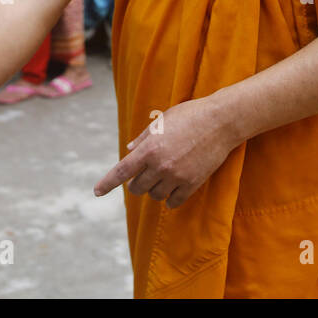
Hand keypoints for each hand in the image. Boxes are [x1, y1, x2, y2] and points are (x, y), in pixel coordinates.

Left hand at [94, 98, 237, 208]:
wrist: (221, 121)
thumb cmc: (190, 116)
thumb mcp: (162, 121)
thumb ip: (143, 138)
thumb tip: (129, 150)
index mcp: (149, 148)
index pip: (122, 172)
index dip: (107, 183)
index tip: (97, 192)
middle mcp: (160, 165)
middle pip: (137, 188)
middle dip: (137, 183)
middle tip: (145, 174)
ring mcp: (176, 176)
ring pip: (155, 196)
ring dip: (155, 189)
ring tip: (164, 176)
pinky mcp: (192, 184)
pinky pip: (173, 202)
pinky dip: (170, 198)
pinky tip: (174, 188)